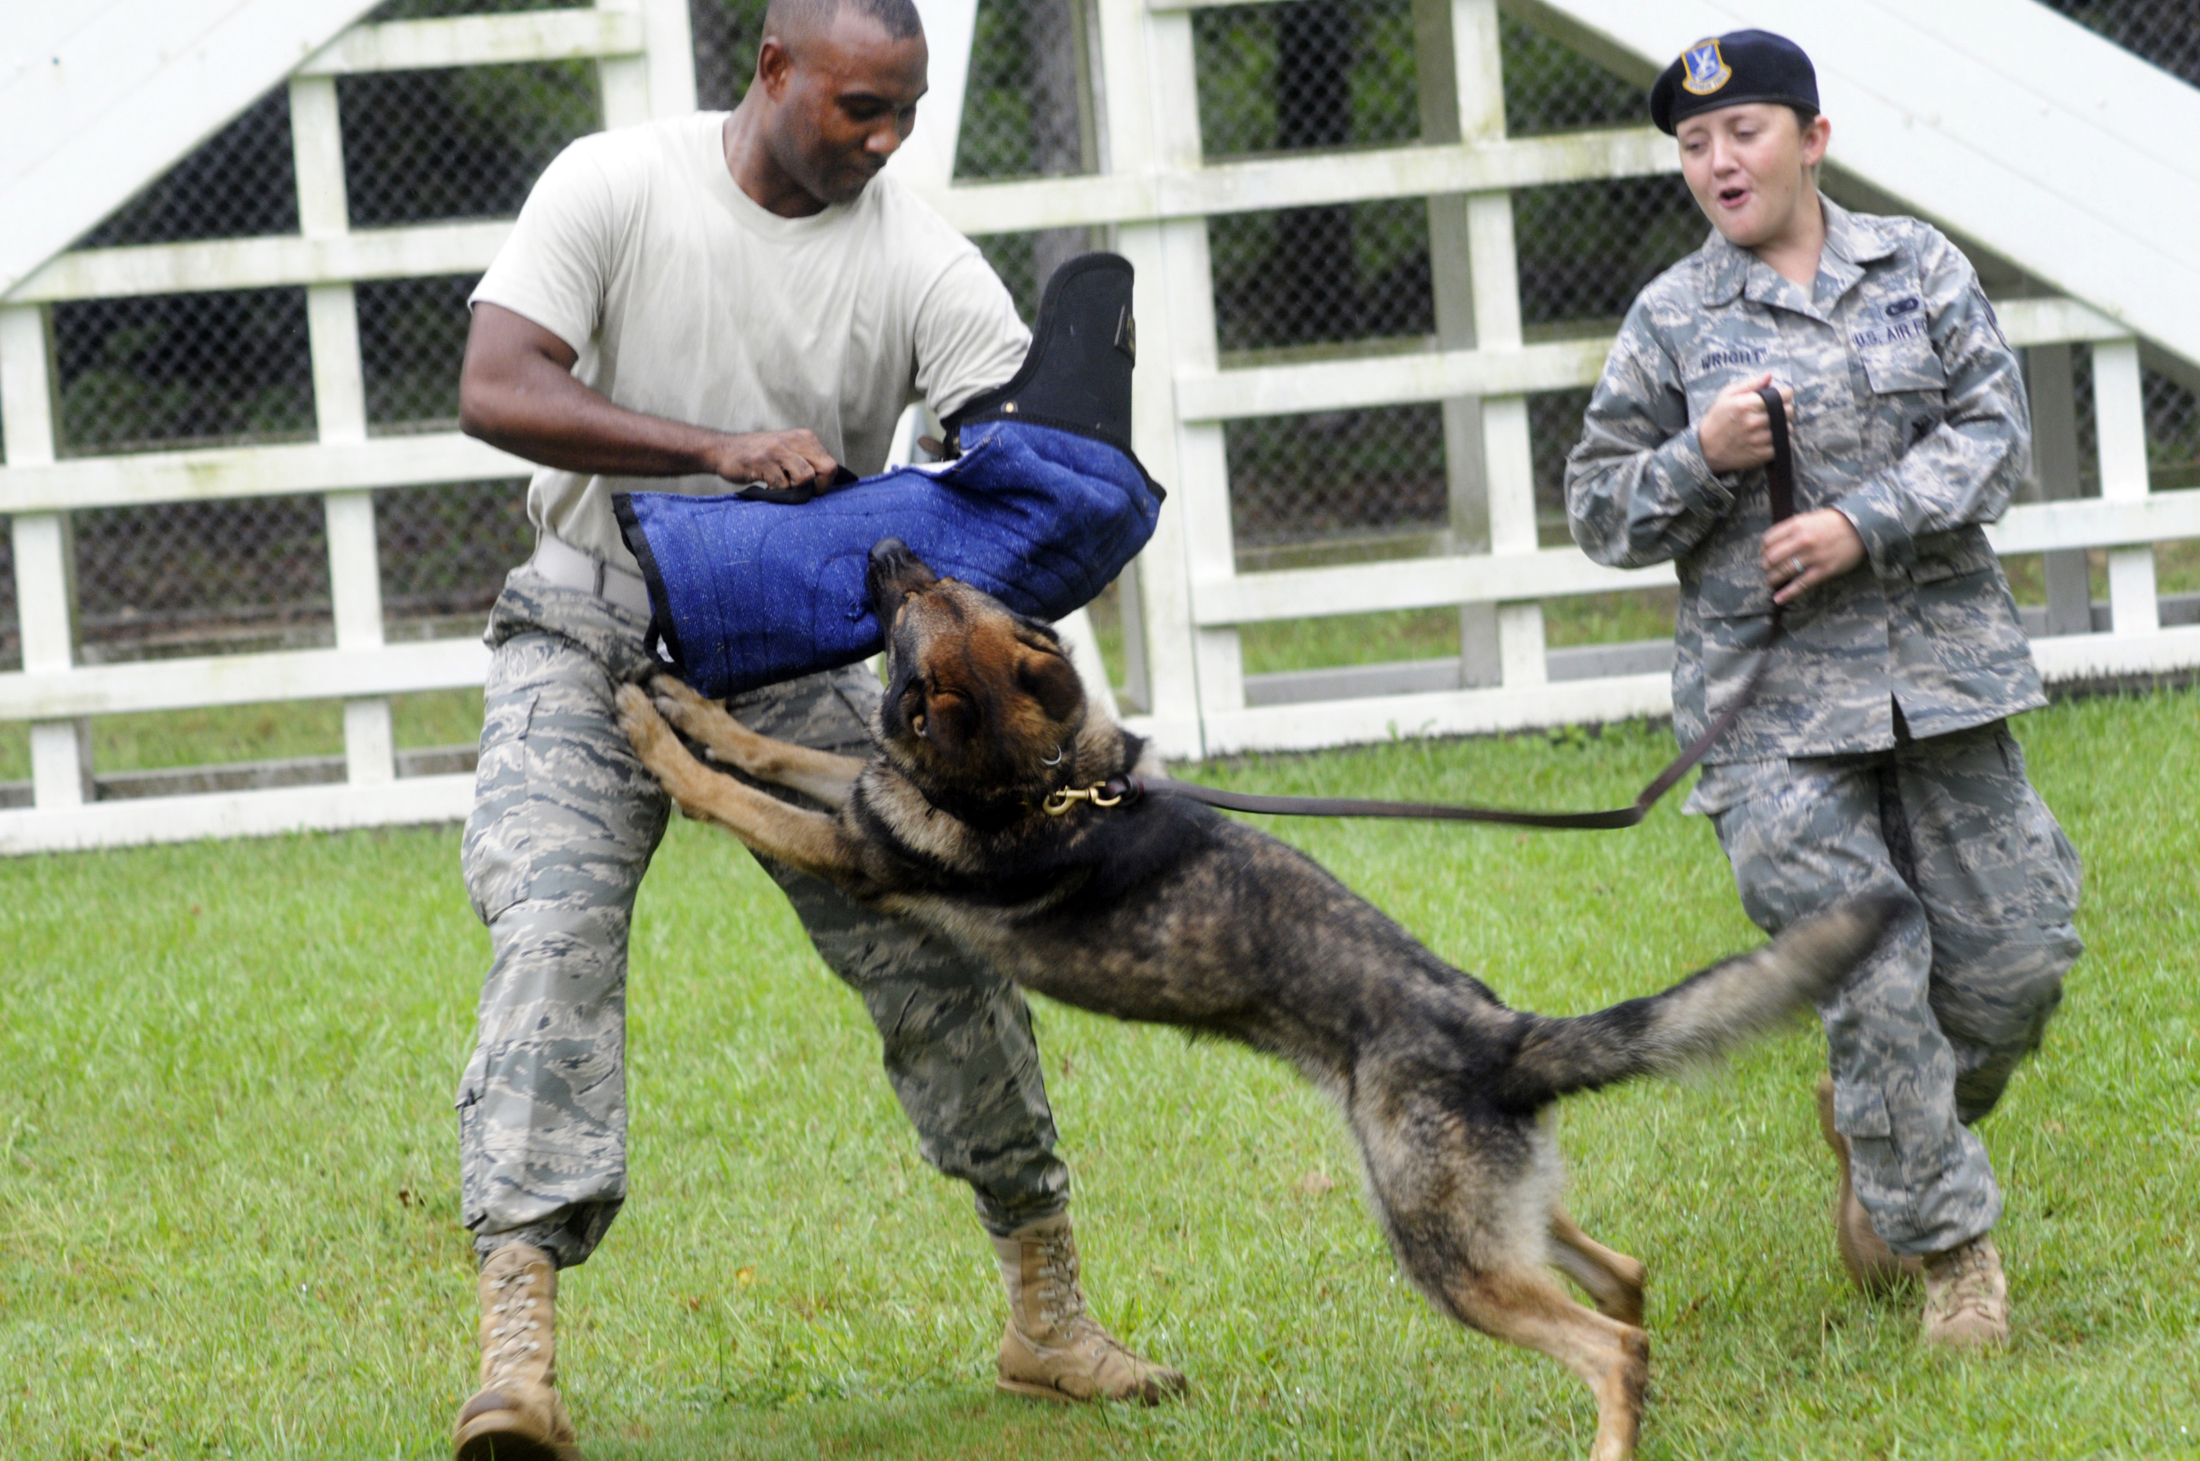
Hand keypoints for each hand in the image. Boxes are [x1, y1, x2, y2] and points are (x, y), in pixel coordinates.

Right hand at [708, 429, 837, 489]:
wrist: (724, 449)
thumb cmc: (760, 456)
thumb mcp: (788, 451)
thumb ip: (807, 461)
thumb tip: (827, 483)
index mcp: (804, 437)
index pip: (831, 464)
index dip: (826, 483)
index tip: (813, 490)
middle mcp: (794, 440)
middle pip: (826, 469)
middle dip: (818, 487)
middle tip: (802, 493)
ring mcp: (777, 449)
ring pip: (805, 477)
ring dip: (795, 489)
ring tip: (782, 487)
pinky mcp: (762, 461)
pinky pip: (781, 485)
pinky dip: (776, 491)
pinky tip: (767, 486)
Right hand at [1699, 373, 1795, 474]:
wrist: (1705, 449)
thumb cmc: (1717, 419)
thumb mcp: (1727, 396)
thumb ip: (1750, 384)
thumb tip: (1769, 375)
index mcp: (1746, 405)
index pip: (1784, 395)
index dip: (1784, 394)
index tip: (1780, 396)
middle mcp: (1754, 422)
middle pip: (1788, 411)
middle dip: (1784, 409)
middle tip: (1774, 411)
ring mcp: (1759, 440)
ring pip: (1788, 428)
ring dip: (1783, 426)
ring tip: (1771, 425)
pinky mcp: (1761, 454)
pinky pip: (1782, 444)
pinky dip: (1779, 440)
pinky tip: (1768, 437)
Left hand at [1762, 509, 1865, 604]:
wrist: (1861, 528)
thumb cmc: (1834, 523)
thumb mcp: (1810, 519)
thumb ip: (1792, 529)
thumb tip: (1773, 543)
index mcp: (1796, 525)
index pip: (1768, 540)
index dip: (1763, 550)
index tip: (1765, 554)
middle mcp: (1802, 541)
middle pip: (1771, 558)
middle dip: (1766, 566)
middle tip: (1767, 569)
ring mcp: (1813, 556)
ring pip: (1783, 572)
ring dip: (1772, 579)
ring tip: (1771, 582)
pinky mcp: (1823, 570)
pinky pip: (1800, 585)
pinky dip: (1787, 594)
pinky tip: (1778, 599)